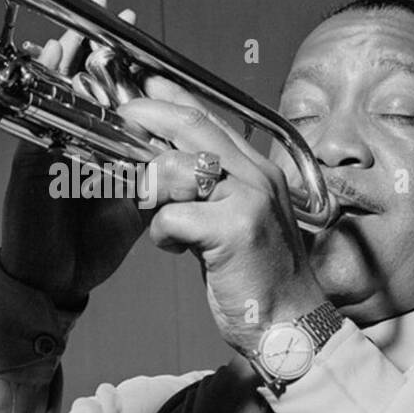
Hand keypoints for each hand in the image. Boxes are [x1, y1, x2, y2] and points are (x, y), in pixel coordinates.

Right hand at [0, 2, 146, 304]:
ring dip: (64, 58)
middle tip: (104, 9)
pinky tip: (48, 64)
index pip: (109, 96)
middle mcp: (71, 143)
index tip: (137, 32)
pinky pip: (35, 116)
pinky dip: (40, 90)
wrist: (57, 279)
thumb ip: (157, 181)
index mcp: (97, 149)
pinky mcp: (28, 164)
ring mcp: (47, 150)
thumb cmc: (89, 244)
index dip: (123, 64)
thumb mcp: (134, 207)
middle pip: (79, 84)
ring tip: (76, 26)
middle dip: (91, 46)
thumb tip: (191, 162)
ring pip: (53, 94)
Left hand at [117, 80, 326, 352]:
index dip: (175, 99)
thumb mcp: (234, 224)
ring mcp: (249, 199)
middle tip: (121, 114)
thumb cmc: (258, 280)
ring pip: (178, 167)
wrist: (292, 326)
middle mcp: (257, 176)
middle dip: (150, 115)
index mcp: (258, 171)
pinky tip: (178, 250)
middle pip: (193, 126)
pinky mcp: (235, 229)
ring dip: (151, 185)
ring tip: (149, 206)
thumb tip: (162, 172)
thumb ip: (206, 195)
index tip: (145, 86)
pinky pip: (173, 217)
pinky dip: (163, 235)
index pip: (211, 120)